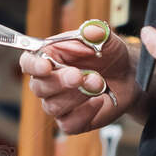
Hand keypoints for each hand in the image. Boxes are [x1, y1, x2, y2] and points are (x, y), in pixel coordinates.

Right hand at [19, 21, 137, 134]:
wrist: (127, 74)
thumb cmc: (108, 54)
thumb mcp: (106, 38)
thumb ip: (97, 32)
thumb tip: (89, 31)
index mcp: (48, 57)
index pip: (28, 63)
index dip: (33, 66)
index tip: (46, 66)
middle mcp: (48, 82)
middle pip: (39, 87)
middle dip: (60, 82)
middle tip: (80, 75)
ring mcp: (59, 103)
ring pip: (53, 106)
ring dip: (76, 96)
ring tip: (99, 83)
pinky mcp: (72, 120)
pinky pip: (68, 124)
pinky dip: (84, 113)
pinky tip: (98, 101)